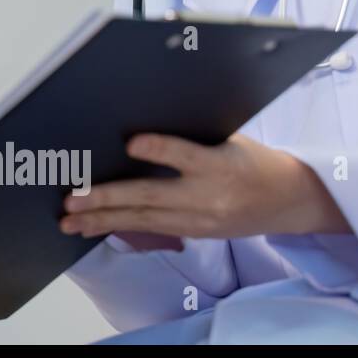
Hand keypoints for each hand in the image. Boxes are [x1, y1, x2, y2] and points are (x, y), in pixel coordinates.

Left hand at [59, 132, 350, 240]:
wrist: (288, 200)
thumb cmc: (250, 158)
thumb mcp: (228, 138)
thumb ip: (189, 136)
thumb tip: (135, 124)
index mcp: (222, 163)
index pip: (187, 155)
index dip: (159, 149)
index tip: (131, 143)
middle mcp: (209, 196)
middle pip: (152, 197)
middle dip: (107, 199)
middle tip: (72, 200)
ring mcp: (200, 220)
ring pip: (144, 220)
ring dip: (102, 220)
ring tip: (69, 221)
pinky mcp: (194, 233)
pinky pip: (150, 229)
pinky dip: (118, 226)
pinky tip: (90, 227)